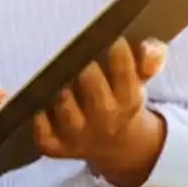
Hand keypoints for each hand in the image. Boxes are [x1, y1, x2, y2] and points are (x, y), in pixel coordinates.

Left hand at [33, 38, 167, 186]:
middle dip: (88, 74)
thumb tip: (149, 48)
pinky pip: (44, 135)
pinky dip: (39, 122)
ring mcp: (78, 136)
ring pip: (68, 113)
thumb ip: (149, 57)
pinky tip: (39, 106)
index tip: (113, 41)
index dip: (120, 57)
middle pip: (96, 95)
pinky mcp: (56, 146)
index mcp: (128, 101)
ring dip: (63, 96)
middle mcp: (104, 121)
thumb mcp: (138, 78)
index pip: (126, 77)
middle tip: (79, 58)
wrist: (115, 143)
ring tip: (58, 79)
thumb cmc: (120, 98)